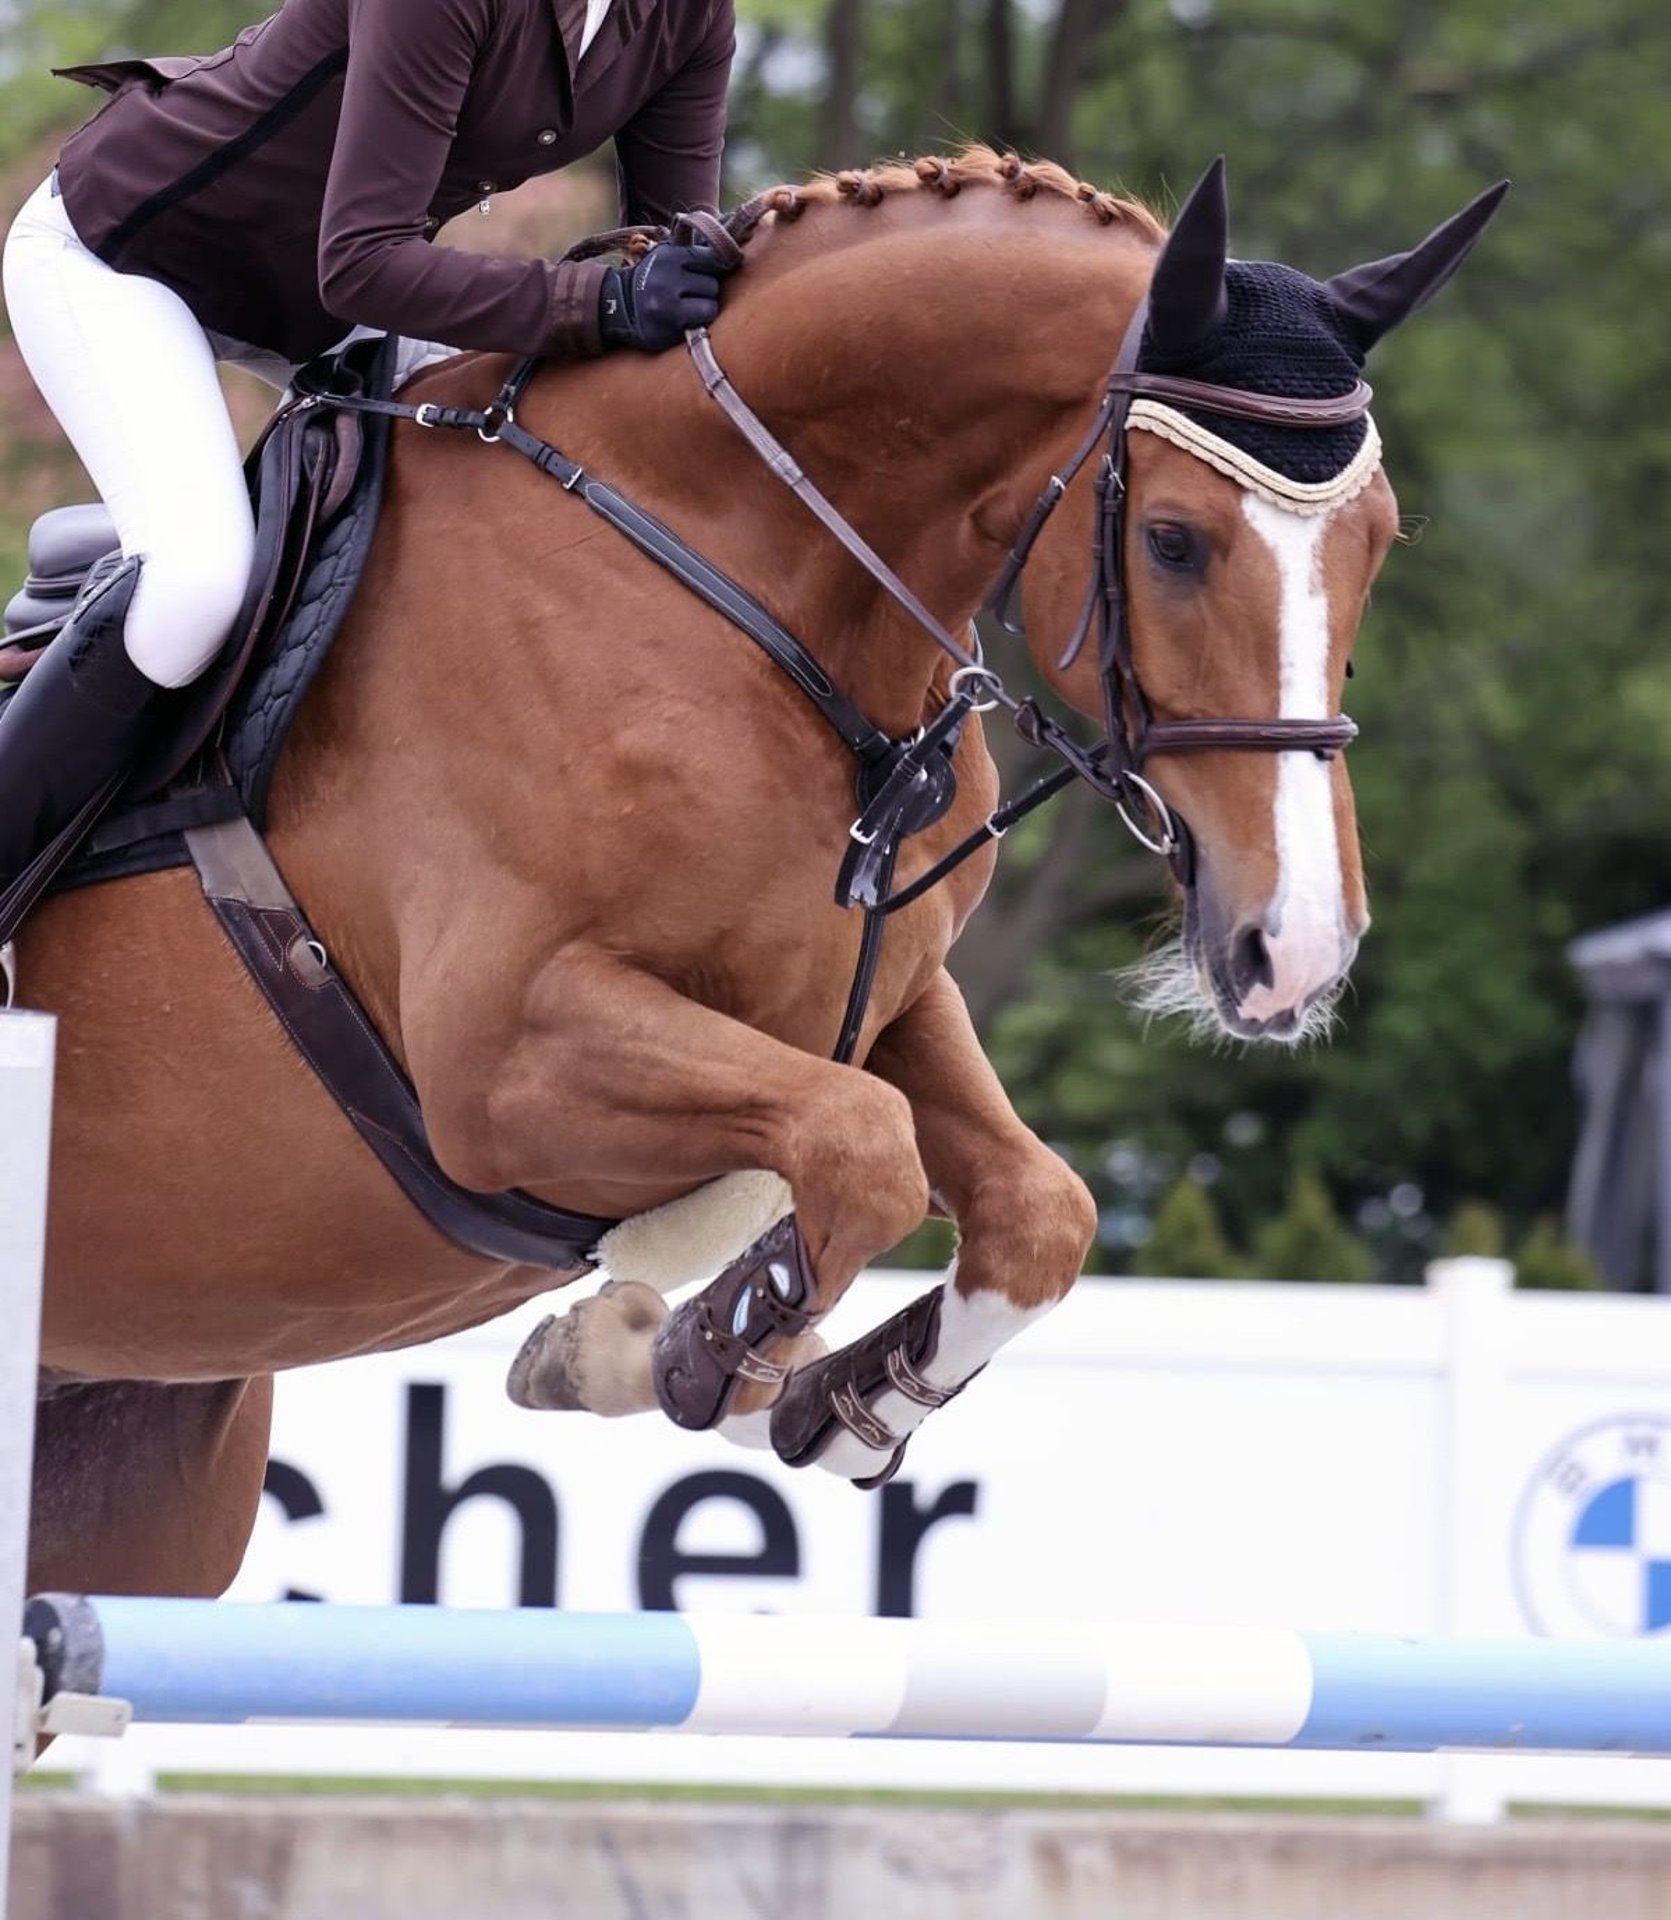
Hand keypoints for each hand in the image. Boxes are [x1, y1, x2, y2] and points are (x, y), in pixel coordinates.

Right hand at [598, 242, 731, 352]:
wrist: (620, 306)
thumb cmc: (653, 280)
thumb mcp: (667, 257)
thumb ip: (694, 252)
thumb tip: (733, 250)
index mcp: (670, 255)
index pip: (712, 258)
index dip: (713, 267)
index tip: (708, 272)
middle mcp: (668, 278)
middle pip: (712, 284)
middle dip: (706, 290)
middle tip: (692, 294)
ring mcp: (667, 304)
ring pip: (711, 306)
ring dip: (705, 308)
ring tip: (689, 307)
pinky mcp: (669, 327)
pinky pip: (701, 325)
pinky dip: (698, 323)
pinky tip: (685, 320)